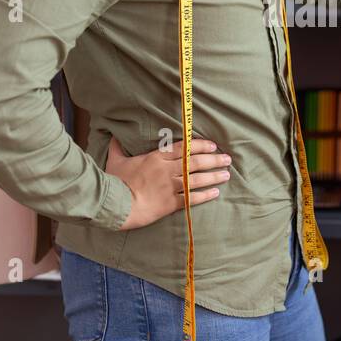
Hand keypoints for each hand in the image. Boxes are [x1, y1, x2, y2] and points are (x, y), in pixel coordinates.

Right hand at [105, 135, 231, 230]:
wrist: (116, 204)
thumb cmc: (115, 182)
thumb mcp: (115, 161)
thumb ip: (117, 148)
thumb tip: (113, 136)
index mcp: (156, 157)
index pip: (183, 148)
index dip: (200, 145)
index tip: (213, 145)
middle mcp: (167, 170)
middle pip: (195, 162)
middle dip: (213, 159)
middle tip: (227, 158)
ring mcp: (170, 186)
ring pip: (197, 179)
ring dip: (214, 176)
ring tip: (226, 174)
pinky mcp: (170, 203)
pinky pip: (191, 198)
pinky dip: (205, 195)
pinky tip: (215, 193)